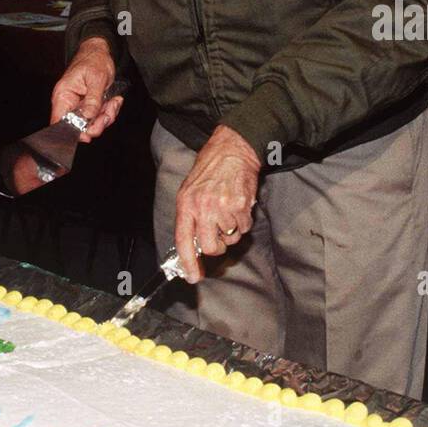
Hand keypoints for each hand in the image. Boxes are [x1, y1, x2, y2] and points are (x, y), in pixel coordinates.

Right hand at [50, 37, 121, 143]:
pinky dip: (110, 111)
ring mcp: (81, 106)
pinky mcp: (92, 106)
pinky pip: (101, 117)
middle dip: (96, 124)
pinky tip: (114, 100)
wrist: (101, 52)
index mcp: (63, 96)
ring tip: (113, 102)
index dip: (70, 133)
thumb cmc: (94, 60)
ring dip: (106, 116)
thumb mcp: (96, 78)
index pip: (59, 122)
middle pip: (78, 127)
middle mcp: (70, 103)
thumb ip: (93, 99)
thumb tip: (88, 117)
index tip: (86, 135)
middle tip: (107, 114)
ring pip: (92, 124)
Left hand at [174, 125, 261, 281]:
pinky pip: (244, 228)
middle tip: (219, 235)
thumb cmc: (210, 170)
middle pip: (210, 247)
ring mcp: (223, 207)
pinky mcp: (242, 206)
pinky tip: (239, 206)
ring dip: (231, 231)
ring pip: (230, 239)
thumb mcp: (189, 190)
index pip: (183, 241)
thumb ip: (190, 217)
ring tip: (229, 211)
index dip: (188, 262)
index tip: (193, 277)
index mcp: (186, 204)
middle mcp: (203, 208)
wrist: (232, 150)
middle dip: (217, 247)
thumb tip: (194, 244)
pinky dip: (243, 222)